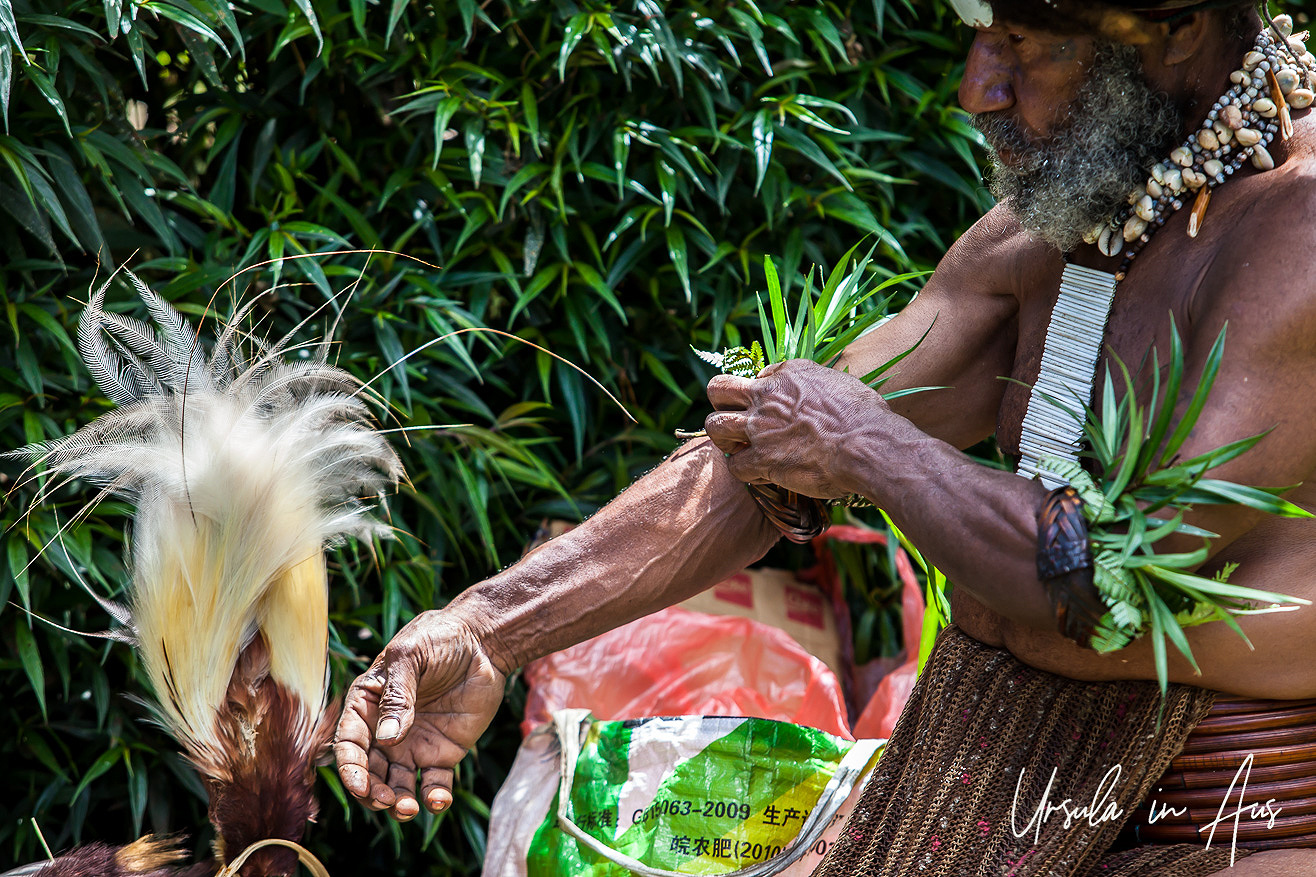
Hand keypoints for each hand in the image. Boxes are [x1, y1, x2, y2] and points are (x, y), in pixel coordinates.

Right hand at [334, 610, 506, 820]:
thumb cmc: (439, 639)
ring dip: (398, 804)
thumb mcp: (410, 656)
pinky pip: (434, 784)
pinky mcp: (443, 753)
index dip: (351, 768)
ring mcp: (413, 745)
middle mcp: (385, 731)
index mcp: (367, 705)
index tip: (361, 786)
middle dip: (372, 793)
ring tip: (409, 809)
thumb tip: (388, 738)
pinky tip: (438, 802)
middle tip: (386, 800)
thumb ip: (397, 695)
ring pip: (397, 786)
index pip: (350, 743)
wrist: (483, 641)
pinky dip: (434, 799)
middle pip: (369, 773)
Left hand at [704, 359, 885, 498]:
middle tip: (737, 423)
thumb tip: (805, 388)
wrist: (866, 445)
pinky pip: (734, 465)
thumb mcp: (838, 382)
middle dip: (721, 406)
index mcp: (786, 375)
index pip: (757, 376)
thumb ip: (813, 381)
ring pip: (713, 425)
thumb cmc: (863, 416)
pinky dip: (744, 471)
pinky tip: (760, 474)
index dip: (760, 393)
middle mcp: (766, 396)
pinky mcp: (761, 459)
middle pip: (717, 389)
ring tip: (737, 448)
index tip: (771, 409)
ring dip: (723, 439)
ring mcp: (760, 428)